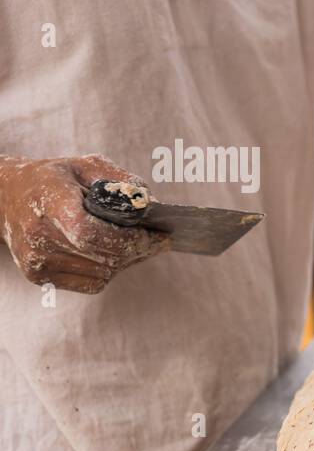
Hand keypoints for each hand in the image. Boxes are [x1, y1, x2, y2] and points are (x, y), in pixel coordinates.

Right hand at [0, 154, 168, 293]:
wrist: (5, 197)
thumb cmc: (53, 180)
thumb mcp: (86, 166)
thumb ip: (121, 182)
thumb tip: (152, 206)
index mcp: (49, 203)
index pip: (91, 232)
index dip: (130, 238)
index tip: (158, 234)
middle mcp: (38, 236)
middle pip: (104, 256)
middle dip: (140, 250)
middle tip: (162, 241)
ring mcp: (36, 260)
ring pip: (103, 273)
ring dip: (128, 261)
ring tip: (140, 245)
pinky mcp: (39, 276)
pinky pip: (91, 283)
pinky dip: (111, 271)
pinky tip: (115, 255)